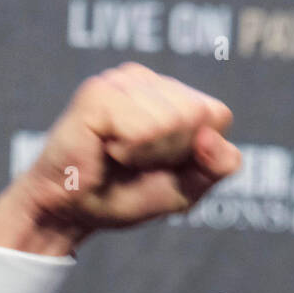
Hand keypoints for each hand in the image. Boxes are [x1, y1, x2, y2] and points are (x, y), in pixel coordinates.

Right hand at [0, 63, 241, 254]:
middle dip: (172, 153)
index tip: (162, 163)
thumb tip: (211, 137)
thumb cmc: (127, 195)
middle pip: (198, 115)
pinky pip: (142, 128)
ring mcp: (122, 80)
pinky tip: (105, 149)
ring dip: (147, 155)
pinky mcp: (98, 92)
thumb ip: (217, 167)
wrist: (75, 212)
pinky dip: (128, 152)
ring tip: (118, 155)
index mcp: (173, 95)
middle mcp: (148, 80)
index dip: (197, 153)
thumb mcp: (187, 189)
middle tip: (136, 162)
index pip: (218, 115)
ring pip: (172, 120)